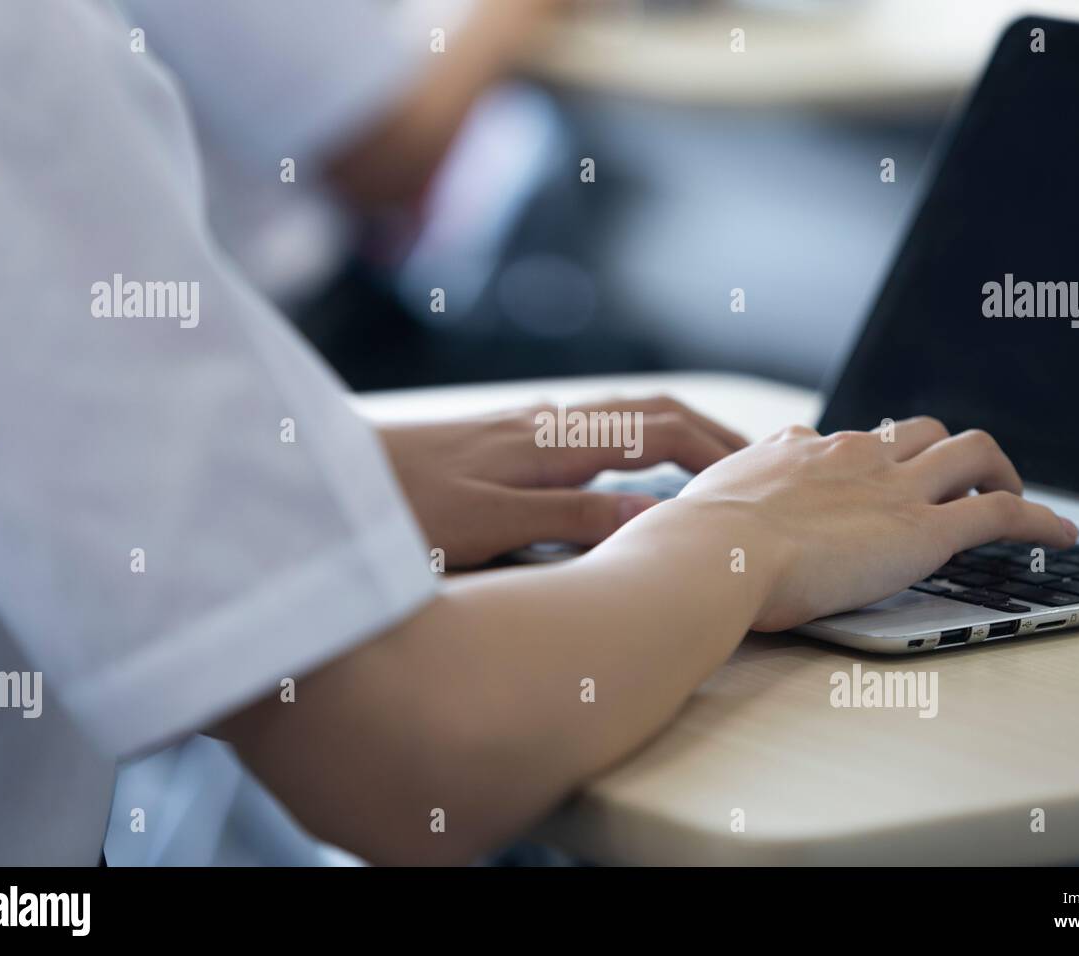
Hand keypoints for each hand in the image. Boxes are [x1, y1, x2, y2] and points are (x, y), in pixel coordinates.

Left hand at [378, 396, 746, 566]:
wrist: (319, 481)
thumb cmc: (395, 509)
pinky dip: (631, 444)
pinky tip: (625, 469)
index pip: (660, 431)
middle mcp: (544, 424)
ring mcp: (523, 428)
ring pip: (620, 418)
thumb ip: (571, 520)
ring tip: (708, 466)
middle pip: (649, 411)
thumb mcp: (488, 527)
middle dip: (709, 433)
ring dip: (673, 435)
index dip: (716, 453)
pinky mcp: (502, 441)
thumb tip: (656, 515)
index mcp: (551, 441)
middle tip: (756, 464)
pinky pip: (589, 432)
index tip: (759, 481)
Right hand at [671, 417, 1076, 630]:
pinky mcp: (923, 528)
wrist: (712, 553)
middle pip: (920, 430)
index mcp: (798, 450)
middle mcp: (852, 454)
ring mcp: (892, 486)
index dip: (875, 459)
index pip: (851, 441)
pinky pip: (1000, 511)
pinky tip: (1059, 535)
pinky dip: (1038, 519)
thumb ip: (716, 507)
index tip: (880, 480)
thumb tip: (694, 520)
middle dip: (944, 451)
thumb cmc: (692, 544)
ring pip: (971, 452)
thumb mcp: (699, 510)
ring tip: (1012, 496)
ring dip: (998, 470)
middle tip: (957, 482)